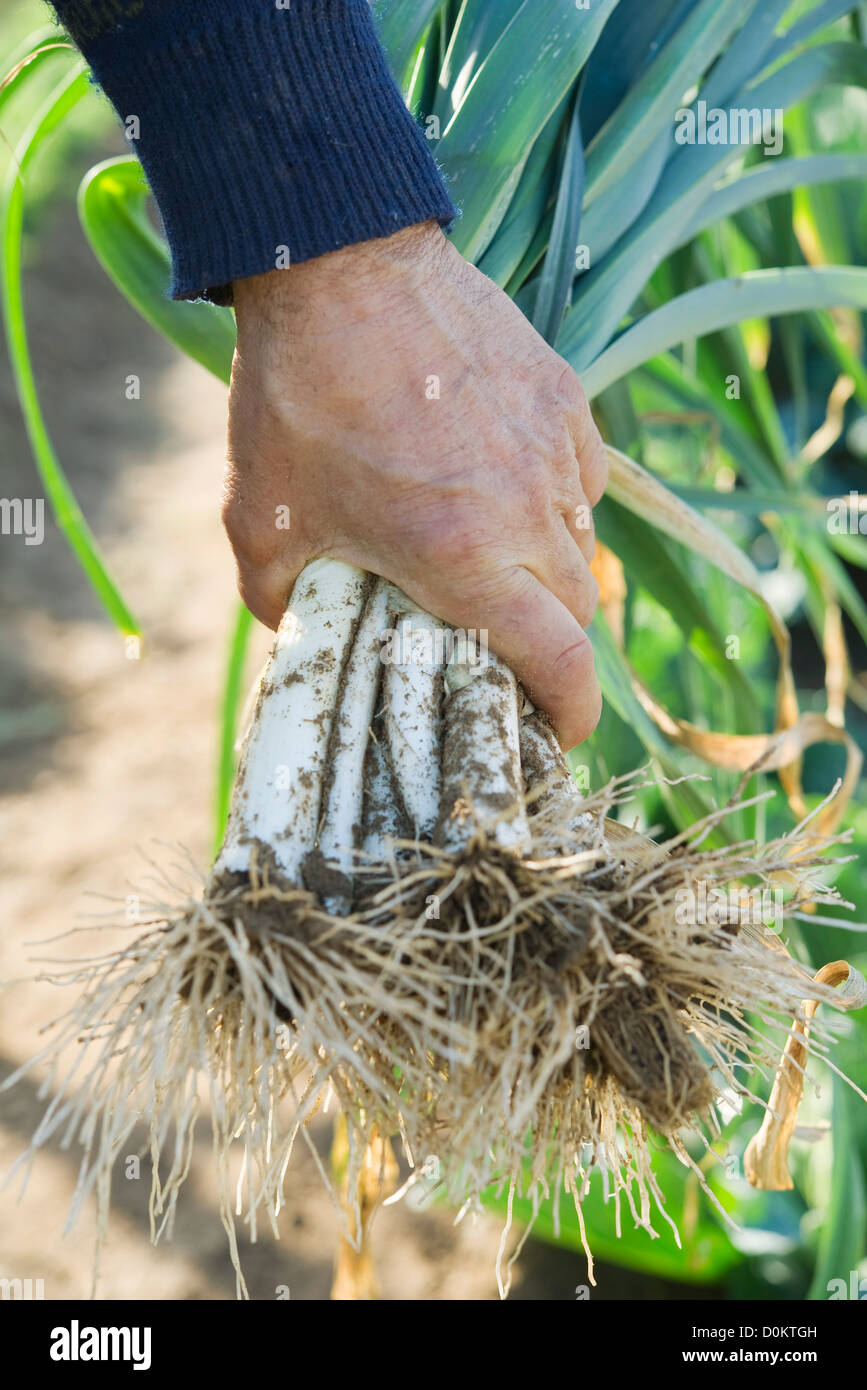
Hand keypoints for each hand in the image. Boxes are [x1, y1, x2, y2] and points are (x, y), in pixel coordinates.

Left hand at [225, 221, 606, 748]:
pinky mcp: (563, 398)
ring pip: (582, 545)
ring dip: (548, 575)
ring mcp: (555, 451)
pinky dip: (554, 506)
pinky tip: (504, 490)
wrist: (337, 265)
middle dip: (552, 648)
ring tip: (493, 563)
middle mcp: (529, 512)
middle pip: (579, 612)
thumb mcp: (261, 525)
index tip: (560, 735)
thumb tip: (305, 636)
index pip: (564, 663)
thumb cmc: (293, 401)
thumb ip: (287, 604)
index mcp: (466, 558)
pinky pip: (581, 480)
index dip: (574, 714)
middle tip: (504, 649)